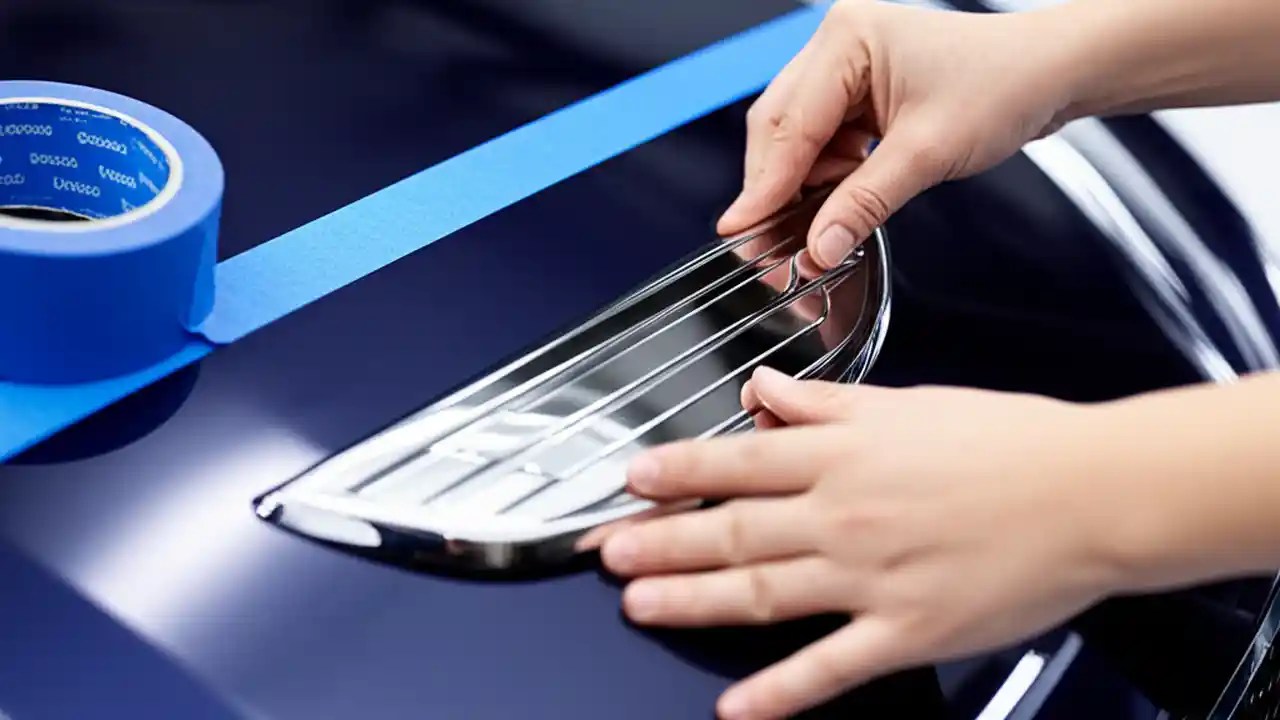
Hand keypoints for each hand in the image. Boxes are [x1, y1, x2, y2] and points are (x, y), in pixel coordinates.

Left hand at [601, 367, 1128, 719]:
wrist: (1090, 492)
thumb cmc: (1007, 441)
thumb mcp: (905, 402)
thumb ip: (823, 401)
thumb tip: (760, 392)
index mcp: (843, 452)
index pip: (737, 463)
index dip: (675, 473)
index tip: (630, 480)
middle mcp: (844, 513)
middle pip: (733, 529)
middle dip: (660, 542)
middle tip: (607, 553)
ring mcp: (871, 577)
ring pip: (762, 590)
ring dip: (694, 600)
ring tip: (640, 607)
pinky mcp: (907, 632)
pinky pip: (830, 666)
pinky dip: (780, 692)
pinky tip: (736, 708)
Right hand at [718, 0, 1079, 267]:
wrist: (1051, 74)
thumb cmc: (1004, 85)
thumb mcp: (926, 154)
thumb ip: (863, 204)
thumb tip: (818, 248)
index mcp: (846, 39)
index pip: (789, 123)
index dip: (764, 184)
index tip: (740, 229)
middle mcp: (837, 46)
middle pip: (779, 128)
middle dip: (775, 189)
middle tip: (764, 244)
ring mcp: (846, 67)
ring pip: (796, 139)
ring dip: (799, 187)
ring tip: (806, 233)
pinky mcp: (858, 92)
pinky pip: (822, 141)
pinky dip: (823, 178)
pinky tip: (832, 205)